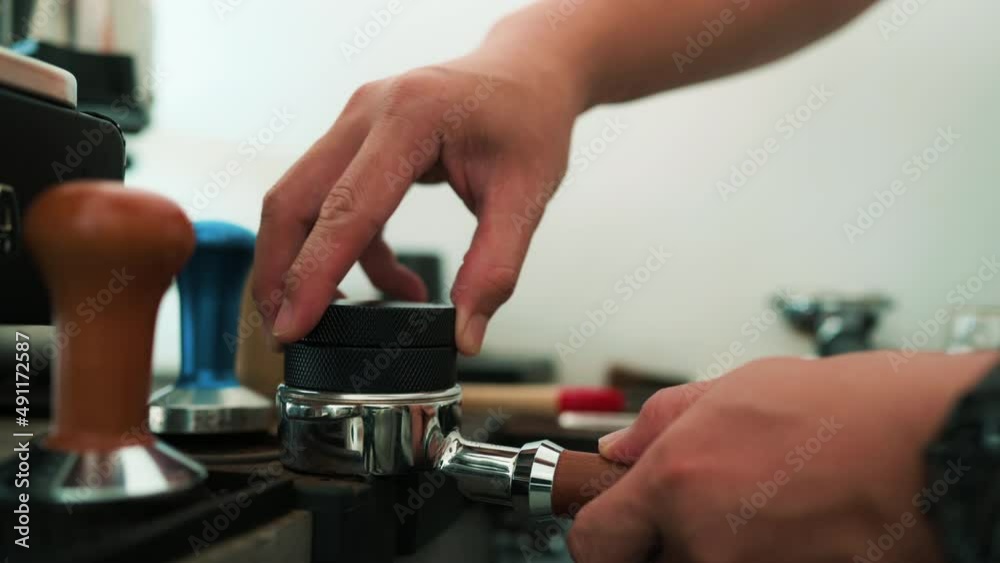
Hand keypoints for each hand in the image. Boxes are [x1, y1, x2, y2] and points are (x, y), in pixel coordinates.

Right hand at [253, 45, 584, 353]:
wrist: (527, 70)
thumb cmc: (530, 120)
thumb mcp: (527, 196)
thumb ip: (495, 268)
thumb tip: (465, 336)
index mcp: (412, 119)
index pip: (347, 209)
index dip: (313, 274)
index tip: (292, 328)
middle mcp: (369, 112)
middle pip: (294, 200)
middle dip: (281, 273)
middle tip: (286, 334)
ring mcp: (355, 119)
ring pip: (299, 199)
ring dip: (304, 263)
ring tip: (330, 319)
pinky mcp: (356, 136)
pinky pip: (331, 199)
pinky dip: (349, 248)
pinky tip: (394, 284)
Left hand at [569, 351, 997, 562]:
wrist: (928, 450)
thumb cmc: (844, 412)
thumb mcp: (734, 390)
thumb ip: (660, 422)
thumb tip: (618, 448)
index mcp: (675, 479)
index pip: (596, 540)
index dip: (600, 538)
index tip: (612, 533)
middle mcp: (702, 539)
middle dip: (661, 545)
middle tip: (699, 515)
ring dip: (715, 550)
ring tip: (762, 511)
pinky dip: (759, 557)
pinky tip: (790, 528)